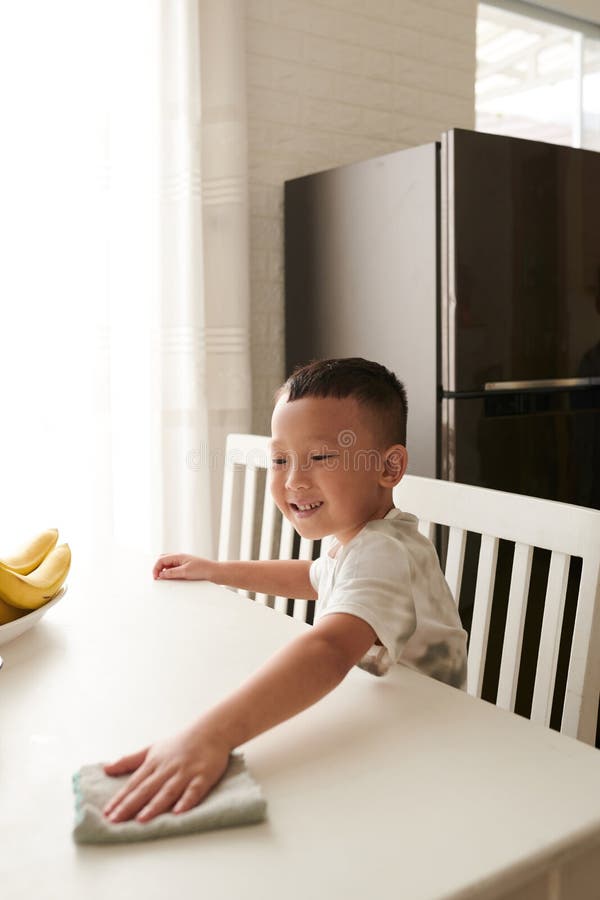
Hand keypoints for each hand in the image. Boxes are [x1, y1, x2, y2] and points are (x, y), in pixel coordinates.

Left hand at [102, 723, 230, 822]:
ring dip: (154, 805)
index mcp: (154, 763)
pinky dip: (186, 801)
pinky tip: (178, 812)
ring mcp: (185, 772)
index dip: (120, 798)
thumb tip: (106, 768)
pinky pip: (194, 790)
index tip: (107, 813)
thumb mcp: (151, 749)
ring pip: (168, 791)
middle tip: (115, 820)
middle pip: (147, 789)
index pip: (133, 783)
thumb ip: (129, 761)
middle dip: (130, 805)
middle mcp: (167, 768)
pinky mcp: (203, 776)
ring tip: (141, 819)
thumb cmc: (179, 743)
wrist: (210, 731)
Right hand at [152, 553, 213, 580]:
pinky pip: (173, 569)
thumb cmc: (202, 569)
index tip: (156, 578)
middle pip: (162, 560)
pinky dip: (169, 573)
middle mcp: (179, 558)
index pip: (161, 559)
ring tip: (164, 579)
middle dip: (158, 568)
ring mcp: (181, 562)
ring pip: (167, 565)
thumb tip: (161, 575)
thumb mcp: (185, 572)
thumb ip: (172, 573)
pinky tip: (171, 579)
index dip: (156, 568)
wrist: (214, 572)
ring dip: (163, 571)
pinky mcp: (185, 568)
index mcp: (178, 556)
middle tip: (157, 578)